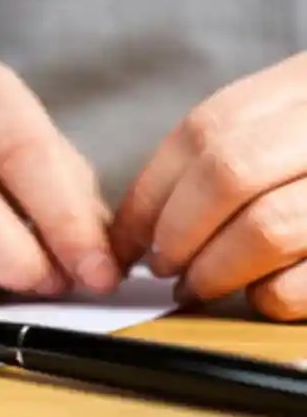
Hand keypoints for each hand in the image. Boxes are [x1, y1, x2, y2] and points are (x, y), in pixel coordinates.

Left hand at [112, 53, 306, 320]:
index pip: (205, 131)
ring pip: (269, 226)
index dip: (154, 189)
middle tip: (163, 266)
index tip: (126, 234)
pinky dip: (275, 295)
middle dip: (178, 230)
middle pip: (228, 172)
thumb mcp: (303, 120)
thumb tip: (148, 220)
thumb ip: (245, 147)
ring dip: (216, 269)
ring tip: (199, 286)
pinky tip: (265, 296)